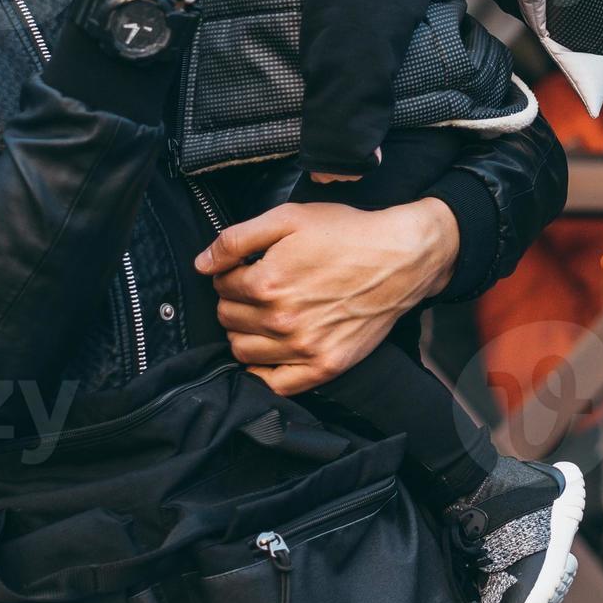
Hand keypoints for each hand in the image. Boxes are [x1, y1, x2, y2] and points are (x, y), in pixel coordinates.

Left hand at [194, 197, 459, 394]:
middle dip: (235, 302)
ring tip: (265, 316)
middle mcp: (282, 320)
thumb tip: (201, 264)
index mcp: (267, 282)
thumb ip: (237, 239)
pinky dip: (264, 372)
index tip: (248, 268)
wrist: (401, 258)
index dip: (231, 274)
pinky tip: (272, 352)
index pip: (221, 287)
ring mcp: (303, 348)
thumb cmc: (348, 233)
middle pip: (228, 319)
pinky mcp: (325, 366)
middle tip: (258, 289)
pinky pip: (275, 385)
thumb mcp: (289, 218)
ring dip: (245, 333)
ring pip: (243, 352)